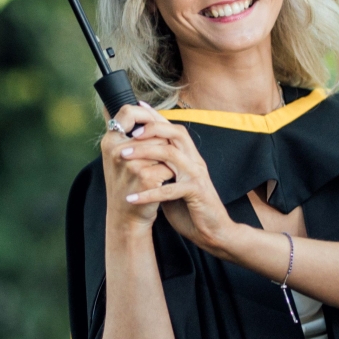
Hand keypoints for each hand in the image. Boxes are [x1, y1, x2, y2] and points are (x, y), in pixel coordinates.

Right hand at [101, 104, 174, 234]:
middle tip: (160, 160)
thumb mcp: (120, 156)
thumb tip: (140, 103)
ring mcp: (131, 164)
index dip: (144, 113)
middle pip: (153, 132)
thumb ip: (129, 132)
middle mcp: (117, 150)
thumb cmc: (126, 183)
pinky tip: (163, 183)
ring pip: (164, 148)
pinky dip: (171, 175)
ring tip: (161, 172)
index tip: (154, 122)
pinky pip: (169, 166)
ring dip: (168, 160)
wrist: (126, 216)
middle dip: (163, 144)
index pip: (128, 111)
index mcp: (110, 141)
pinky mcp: (146, 177)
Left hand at [114, 106, 236, 258]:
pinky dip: (149, 193)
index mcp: (189, 157)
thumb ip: (160, 170)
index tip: (137, 106)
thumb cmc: (191, 209)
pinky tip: (132, 198)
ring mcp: (196, 175)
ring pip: (170, 154)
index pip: (173, 129)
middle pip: (175, 133)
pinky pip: (170, 189)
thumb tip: (138, 161)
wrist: (214, 231)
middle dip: (150, 129)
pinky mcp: (197, 193)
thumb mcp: (172, 184)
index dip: (156, 116)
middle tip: (128, 133)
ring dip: (144, 152)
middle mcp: (194, 161)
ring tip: (123, 156)